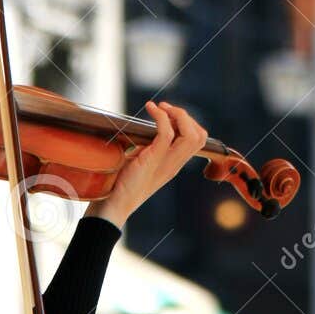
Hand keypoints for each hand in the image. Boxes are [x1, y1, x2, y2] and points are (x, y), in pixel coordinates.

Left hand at [85, 100, 207, 228]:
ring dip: (178, 114)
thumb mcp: (140, 161)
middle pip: (200, 136)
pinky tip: (151, 109)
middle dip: (186, 116)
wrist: (113, 205)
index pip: (198, 140)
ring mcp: (166, 163)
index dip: (189, 122)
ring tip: (161, 108)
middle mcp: (175, 164)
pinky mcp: (152, 160)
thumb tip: (143, 128)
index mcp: (174, 164)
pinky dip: (161, 116)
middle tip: (166, 109)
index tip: (170, 114)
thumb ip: (148, 148)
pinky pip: (167, 133)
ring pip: (191, 135)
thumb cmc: (121, 183)